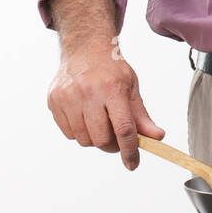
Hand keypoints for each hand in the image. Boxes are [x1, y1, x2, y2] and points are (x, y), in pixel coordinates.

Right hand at [47, 42, 163, 169]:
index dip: (130, 151)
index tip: (133, 164)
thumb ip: (141, 115)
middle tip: (117, 137)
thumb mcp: (132, 87)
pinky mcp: (53, 101)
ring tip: (101, 122)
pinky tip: (85, 116)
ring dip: (95, 139)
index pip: (123, 129)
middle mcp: (88, 93)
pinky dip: (79, 132)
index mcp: (112, 89)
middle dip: (112, 145)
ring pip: (83, 139)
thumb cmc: (111, 69)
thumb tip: (157, 137)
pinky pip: (68, 133)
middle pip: (101, 139)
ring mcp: (68, 97)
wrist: (85, 48)